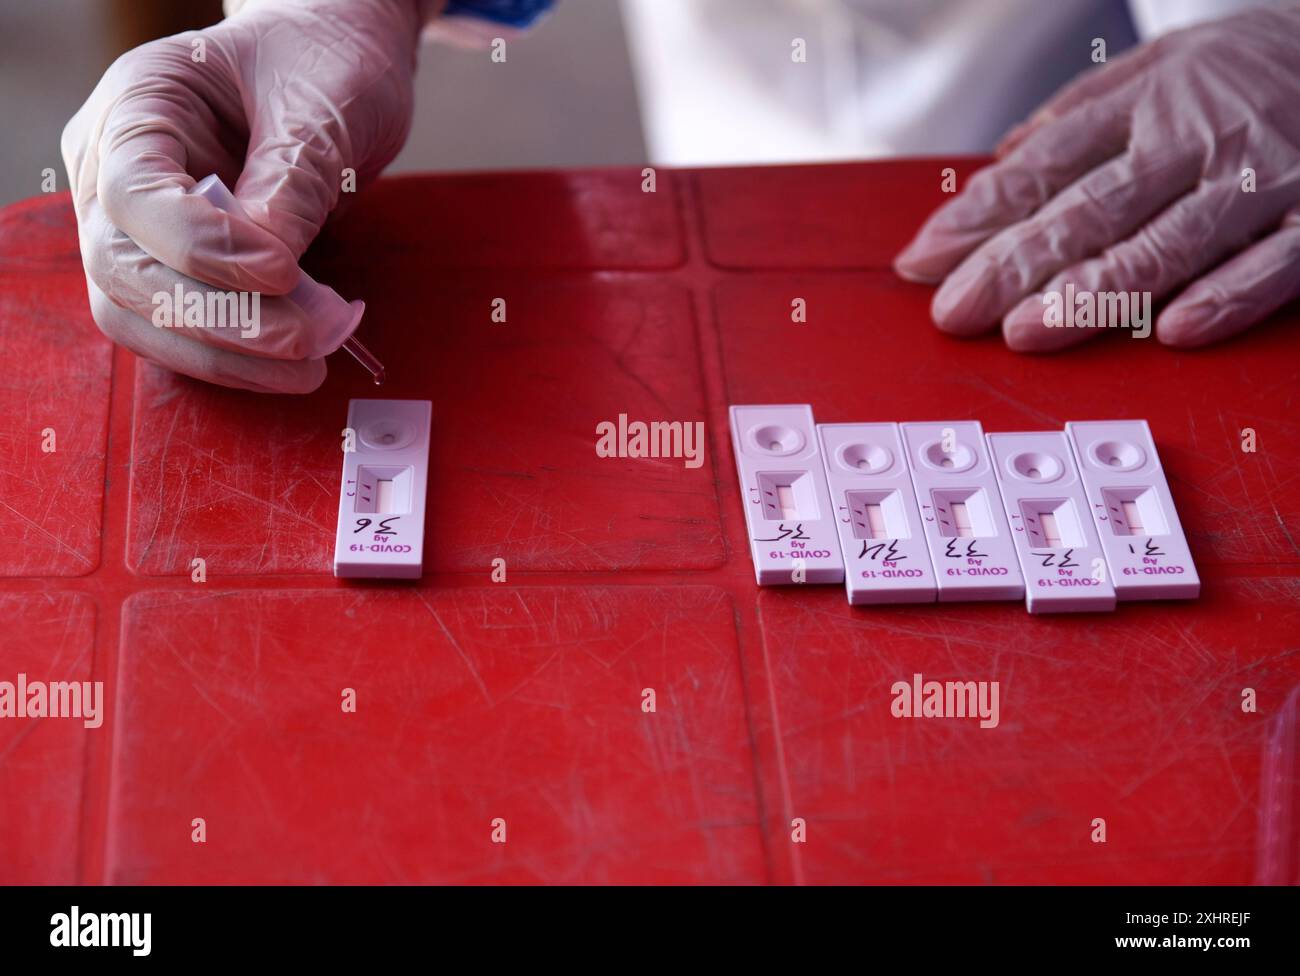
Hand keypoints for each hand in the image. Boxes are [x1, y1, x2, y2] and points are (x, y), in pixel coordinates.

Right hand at [61, 0, 420, 390]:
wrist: (335, 63)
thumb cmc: (323, 63)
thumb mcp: (322, 107)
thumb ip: (290, 183)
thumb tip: (272, 276)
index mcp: (138, 104)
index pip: (131, 195)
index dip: (201, 247)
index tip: (281, 271)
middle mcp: (115, 167)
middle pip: (123, 269)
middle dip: (218, 319)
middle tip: (308, 339)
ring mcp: (136, 224)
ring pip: (139, 316)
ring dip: (224, 355)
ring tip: (310, 364)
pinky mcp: (174, 268)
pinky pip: (178, 330)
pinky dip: (233, 358)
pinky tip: (291, 364)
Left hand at [893, 8, 1299, 351]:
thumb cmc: (1247, 68)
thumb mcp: (1161, 64)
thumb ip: (1082, 111)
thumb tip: (1005, 157)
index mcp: (1147, 103)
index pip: (1044, 167)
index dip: (979, 217)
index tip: (923, 260)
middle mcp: (1195, 139)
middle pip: (1089, 210)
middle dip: (1012, 266)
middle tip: (955, 313)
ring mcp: (1261, 177)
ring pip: (1167, 242)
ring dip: (1095, 291)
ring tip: (1029, 330)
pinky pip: (1273, 263)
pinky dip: (1226, 296)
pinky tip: (1172, 330)